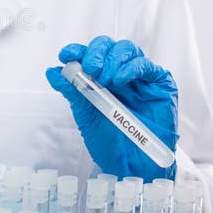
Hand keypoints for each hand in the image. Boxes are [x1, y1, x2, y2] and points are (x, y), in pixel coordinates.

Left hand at [45, 35, 177, 181]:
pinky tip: (121, 80)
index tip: (66, 55)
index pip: (89, 54)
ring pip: (127, 50)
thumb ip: (72, 91)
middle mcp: (120, 74)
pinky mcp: (160, 84)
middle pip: (108, 46)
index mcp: (100, 78)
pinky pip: (147, 66)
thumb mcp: (86, 115)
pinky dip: (132, 68)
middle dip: (96, 53)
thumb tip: (51, 71)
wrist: (132, 165)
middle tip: (90, 69)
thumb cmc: (110, 141)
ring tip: (105, 79)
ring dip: (113, 60)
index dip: (77, 50)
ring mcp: (140, 78)